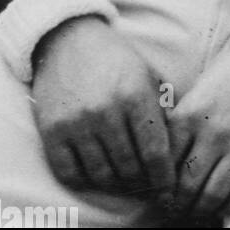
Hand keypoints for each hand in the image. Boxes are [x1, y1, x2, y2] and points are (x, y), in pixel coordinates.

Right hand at [31, 16, 174, 200]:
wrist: (67, 38)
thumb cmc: (115, 57)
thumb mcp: (147, 73)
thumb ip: (162, 108)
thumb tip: (179, 149)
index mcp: (135, 94)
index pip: (155, 151)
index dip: (164, 178)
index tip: (169, 190)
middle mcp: (105, 111)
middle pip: (130, 168)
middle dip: (143, 183)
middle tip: (149, 187)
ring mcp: (76, 123)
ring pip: (102, 175)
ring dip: (117, 186)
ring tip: (127, 184)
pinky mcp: (51, 132)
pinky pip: (70, 174)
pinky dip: (87, 182)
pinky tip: (98, 177)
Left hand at [167, 39, 229, 220]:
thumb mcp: (199, 91)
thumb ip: (181, 124)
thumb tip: (162, 162)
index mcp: (190, 114)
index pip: (163, 164)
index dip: (159, 186)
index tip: (161, 194)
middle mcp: (212, 132)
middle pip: (186, 186)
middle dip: (179, 203)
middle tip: (178, 208)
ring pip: (213, 195)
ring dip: (202, 208)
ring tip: (199, 209)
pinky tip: (227, 203)